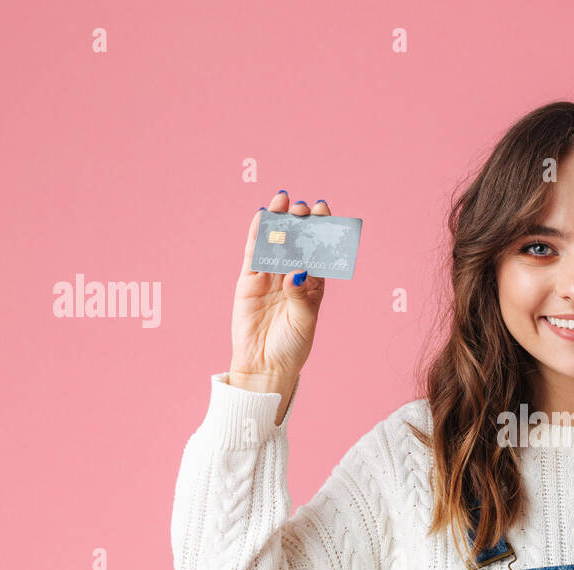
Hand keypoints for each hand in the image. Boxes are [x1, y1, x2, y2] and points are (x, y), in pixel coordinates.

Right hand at [230, 192, 327, 385]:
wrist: (264, 366)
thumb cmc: (292, 347)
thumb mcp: (304, 321)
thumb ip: (300, 295)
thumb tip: (297, 270)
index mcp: (313, 285)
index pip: (319, 252)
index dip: (321, 231)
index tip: (324, 212)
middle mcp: (292, 276)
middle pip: (297, 242)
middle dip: (301, 222)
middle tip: (303, 207)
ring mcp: (270, 277)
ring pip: (275, 243)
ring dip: (279, 221)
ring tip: (282, 199)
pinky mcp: (249, 281)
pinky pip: (253, 253)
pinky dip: (257, 234)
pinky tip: (261, 216)